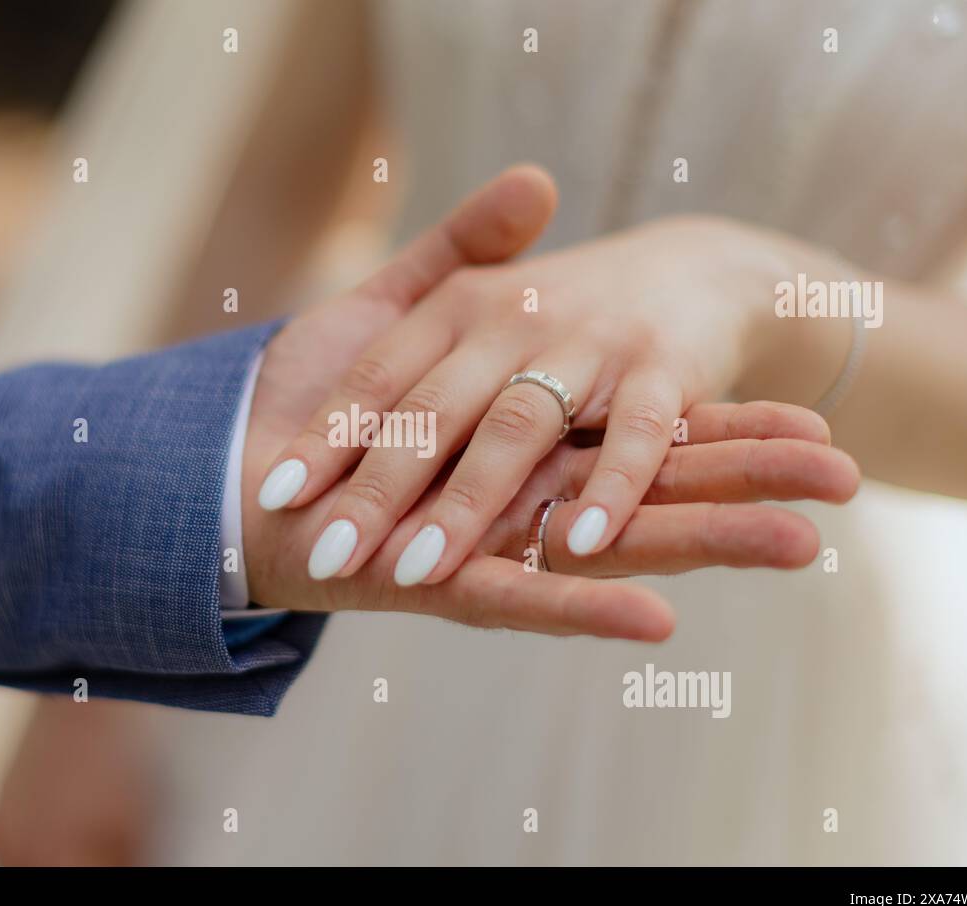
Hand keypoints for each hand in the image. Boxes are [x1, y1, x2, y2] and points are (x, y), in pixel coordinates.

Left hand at [242, 167, 857, 639]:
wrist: (690, 272)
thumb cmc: (561, 308)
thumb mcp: (479, 312)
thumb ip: (406, 361)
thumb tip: (318, 436)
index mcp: (459, 307)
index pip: (378, 376)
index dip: (328, 435)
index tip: (276, 496)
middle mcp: (516, 318)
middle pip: (434, 412)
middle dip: (378, 490)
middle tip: (326, 555)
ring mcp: (592, 344)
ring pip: (517, 429)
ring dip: (467, 504)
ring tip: (417, 571)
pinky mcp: (665, 370)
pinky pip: (636, 438)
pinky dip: (610, 490)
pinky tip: (576, 548)